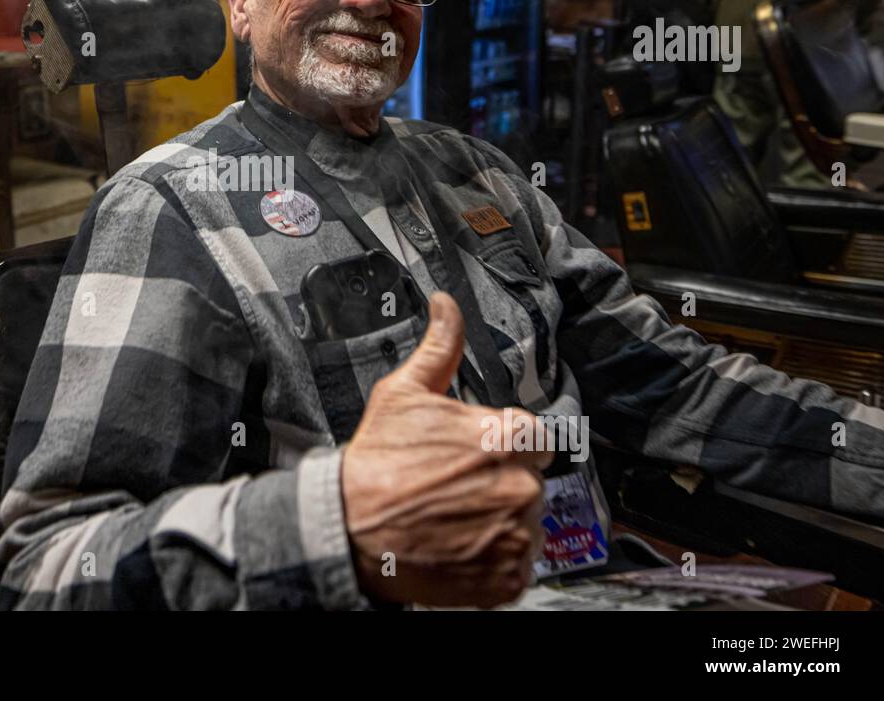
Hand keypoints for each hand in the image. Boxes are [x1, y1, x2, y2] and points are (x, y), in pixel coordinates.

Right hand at [341, 291, 549, 607]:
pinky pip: (516, 567)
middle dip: (499, 484)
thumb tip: (447, 306)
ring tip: (453, 520)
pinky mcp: (507, 578)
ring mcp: (515, 535)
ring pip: (526, 525)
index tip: (472, 457)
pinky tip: (457, 547)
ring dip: (498, 524)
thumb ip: (440, 348)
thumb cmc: (375, 464)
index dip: (501, 446)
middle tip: (456, 490)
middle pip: (530, 482)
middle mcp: (519, 486)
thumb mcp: (403, 394)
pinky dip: (492, 562)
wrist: (349, 531)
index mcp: (506, 436)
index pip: (534, 439)